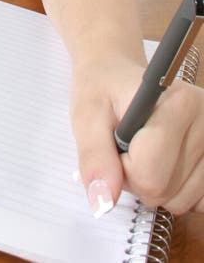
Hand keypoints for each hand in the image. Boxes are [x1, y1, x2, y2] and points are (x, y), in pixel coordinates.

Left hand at [70, 59, 203, 215]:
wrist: (118, 78)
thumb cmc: (103, 90)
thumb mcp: (87, 116)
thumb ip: (95, 158)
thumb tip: (103, 203)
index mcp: (179, 102)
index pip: (148, 173)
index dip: (121, 166)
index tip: (116, 141)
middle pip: (163, 190)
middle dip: (135, 178)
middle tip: (127, 146)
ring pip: (180, 201)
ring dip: (154, 185)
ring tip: (145, 150)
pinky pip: (198, 202)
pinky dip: (176, 192)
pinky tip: (166, 164)